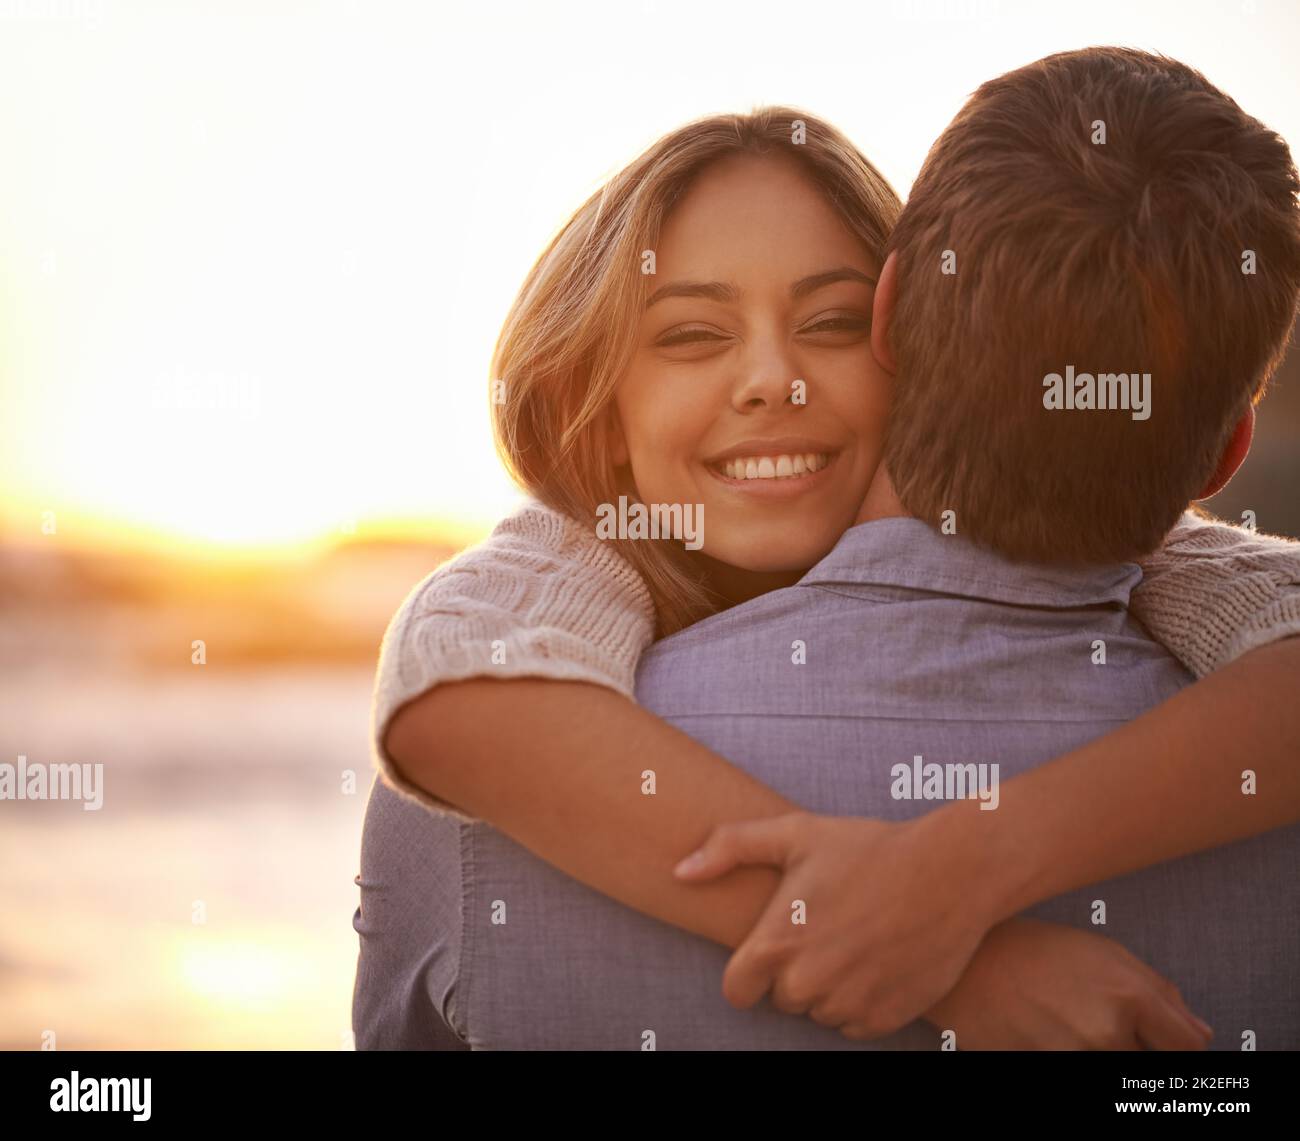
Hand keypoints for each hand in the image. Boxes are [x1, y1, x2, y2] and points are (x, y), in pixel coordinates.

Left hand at [673, 810, 1000, 1037]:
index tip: (773, 947)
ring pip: (819, 1011)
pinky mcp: (883, 1019)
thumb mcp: (795, 833)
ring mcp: (847, 1005)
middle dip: (796, 971)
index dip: (751, 971)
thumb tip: (679, 872)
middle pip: (782, 999)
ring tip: (856, 937)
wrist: (950, 873)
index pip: (737, 991)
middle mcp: (807, 983)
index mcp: (777, 943)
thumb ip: (729, 848)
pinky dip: (862, 1000)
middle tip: (827, 927)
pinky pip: (854, 1023)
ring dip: (830, 985)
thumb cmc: (867, 848)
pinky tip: (878, 958)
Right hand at [927, 918, 1213, 1048]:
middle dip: (1131, 1044)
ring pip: (1108, 1066)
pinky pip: (1071, 1068)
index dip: (1179, 1041)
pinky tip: (1044, 1031)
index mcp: (1128, 996)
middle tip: (1094, 1017)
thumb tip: (1199, 1032)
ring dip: (1095, 1048)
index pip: (1188, 1046)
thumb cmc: (1033, 948)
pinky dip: (1065, 1053)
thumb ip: (1159, 991)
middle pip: (1147, 1065)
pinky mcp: (1043, 1072)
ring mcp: (1072, 1058)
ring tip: (1063, 1020)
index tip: (1164, 1037)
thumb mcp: (1102, 950)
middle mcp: (1106, 1033)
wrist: (962, 962)